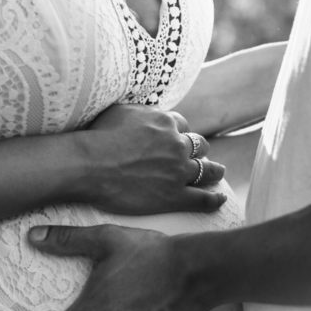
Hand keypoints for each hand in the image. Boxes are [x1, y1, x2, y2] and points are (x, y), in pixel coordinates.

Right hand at [75, 104, 224, 214]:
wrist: (90, 164)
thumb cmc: (98, 137)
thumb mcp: (120, 111)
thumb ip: (139, 112)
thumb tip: (144, 112)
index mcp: (165, 123)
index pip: (182, 125)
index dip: (181, 132)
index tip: (179, 138)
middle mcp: (177, 145)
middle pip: (198, 145)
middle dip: (199, 149)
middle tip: (199, 155)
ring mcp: (178, 171)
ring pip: (206, 169)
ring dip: (213, 170)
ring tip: (218, 172)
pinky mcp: (174, 196)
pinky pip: (202, 199)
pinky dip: (214, 199)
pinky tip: (220, 198)